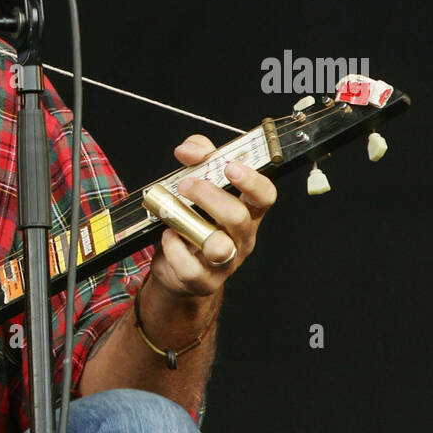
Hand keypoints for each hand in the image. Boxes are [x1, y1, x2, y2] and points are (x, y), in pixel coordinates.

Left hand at [148, 134, 277, 298]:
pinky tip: (168, 236)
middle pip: (238, 218)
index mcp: (248, 211)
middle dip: (209, 197)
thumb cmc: (194, 219)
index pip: (265, 196)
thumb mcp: (199, 181)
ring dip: (192, 226)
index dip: (252, 181)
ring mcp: (225, 262)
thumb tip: (187, 150)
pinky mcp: (204, 281)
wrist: (178, 266)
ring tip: (173, 214)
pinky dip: (175, 251)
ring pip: (220, 247)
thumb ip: (199, 157)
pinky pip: (192, 270)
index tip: (230, 166)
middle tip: (185, 185)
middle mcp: (242, 237)